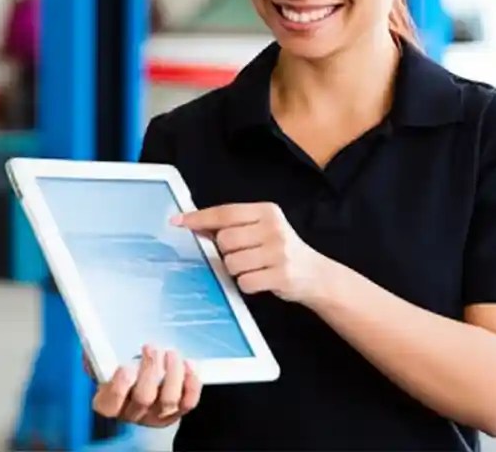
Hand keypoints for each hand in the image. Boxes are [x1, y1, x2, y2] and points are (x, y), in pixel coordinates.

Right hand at [90, 345, 201, 427]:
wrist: (139, 379)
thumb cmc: (117, 368)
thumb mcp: (101, 362)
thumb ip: (95, 356)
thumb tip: (93, 347)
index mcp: (108, 403)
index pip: (111, 404)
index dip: (119, 386)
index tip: (125, 366)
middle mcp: (132, 413)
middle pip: (143, 398)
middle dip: (150, 370)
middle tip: (151, 348)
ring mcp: (156, 415)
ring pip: (168, 400)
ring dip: (172, 373)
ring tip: (170, 353)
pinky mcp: (176, 412)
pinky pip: (188, 402)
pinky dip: (191, 384)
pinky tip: (187, 365)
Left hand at [174, 202, 326, 303]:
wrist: (316, 275)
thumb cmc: (281, 250)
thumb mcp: (262, 229)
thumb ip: (233, 225)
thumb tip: (195, 224)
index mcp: (267, 211)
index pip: (225, 213)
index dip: (199, 218)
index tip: (178, 221)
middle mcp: (274, 228)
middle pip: (225, 240)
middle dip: (226, 251)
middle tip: (242, 255)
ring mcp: (278, 252)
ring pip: (232, 263)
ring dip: (236, 270)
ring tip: (254, 268)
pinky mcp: (281, 275)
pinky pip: (245, 282)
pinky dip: (247, 285)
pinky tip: (260, 280)